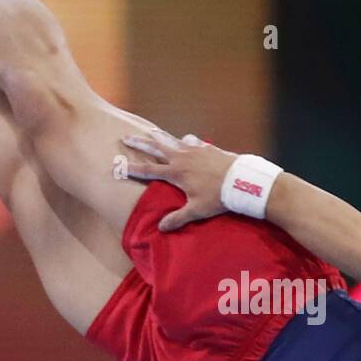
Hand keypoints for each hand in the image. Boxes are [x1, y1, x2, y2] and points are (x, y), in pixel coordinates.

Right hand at [119, 130, 238, 231]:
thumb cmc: (218, 196)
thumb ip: (178, 218)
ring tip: (150, 131)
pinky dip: (184, 140)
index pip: (149, 171)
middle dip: (139, 144)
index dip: (134, 169)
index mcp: (176, 173)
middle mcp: (181, 158)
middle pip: (155, 149)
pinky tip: (184, 140)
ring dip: (159, 136)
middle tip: (125, 137)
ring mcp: (194, 150)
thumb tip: (161, 228)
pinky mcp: (206, 147)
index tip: (120, 166)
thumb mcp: (197, 210)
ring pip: (171, 140)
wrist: (240, 179)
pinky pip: (191, 141)